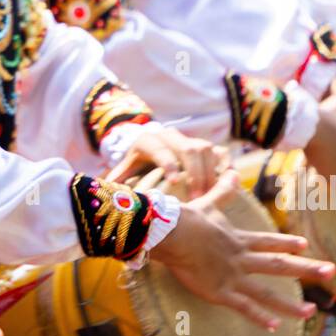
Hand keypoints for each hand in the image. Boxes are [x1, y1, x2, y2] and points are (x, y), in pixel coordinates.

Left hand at [108, 127, 226, 198]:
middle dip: (195, 174)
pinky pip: (219, 151)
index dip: (168, 163)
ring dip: (209, 173)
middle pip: (188, 148)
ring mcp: (189, 139)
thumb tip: (108, 194)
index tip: (174, 182)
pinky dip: (225, 165)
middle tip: (197, 199)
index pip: (160, 149)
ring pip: (205, 148)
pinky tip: (227, 183)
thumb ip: (117, 181)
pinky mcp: (203, 146)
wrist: (146, 150)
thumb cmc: (134, 166)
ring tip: (209, 196)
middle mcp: (170, 136)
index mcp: (148, 141)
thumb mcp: (124, 170)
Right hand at [150, 170, 335, 330]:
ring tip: (311, 312)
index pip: (269, 242)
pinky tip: (276, 327)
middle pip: (280, 265)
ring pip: (267, 293)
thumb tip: (232, 172)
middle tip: (332, 271)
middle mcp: (242, 259)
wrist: (172, 233)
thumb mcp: (209, 203)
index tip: (306, 245)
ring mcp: (233, 277)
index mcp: (239, 239)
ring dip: (290, 304)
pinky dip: (260, 317)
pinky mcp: (220, 291)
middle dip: (308, 268)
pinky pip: (244, 307)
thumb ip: (223, 191)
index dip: (287, 244)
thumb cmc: (187, 218)